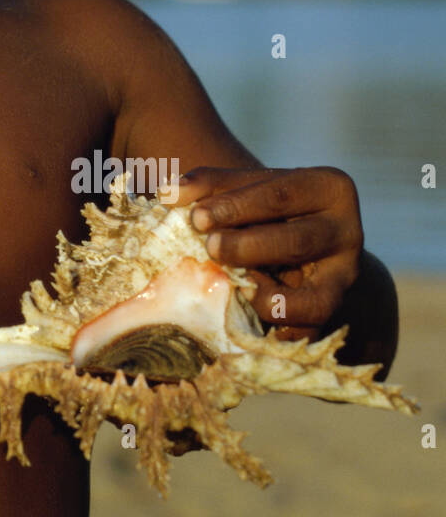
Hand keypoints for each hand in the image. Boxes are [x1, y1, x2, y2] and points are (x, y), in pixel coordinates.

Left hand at [162, 166, 363, 340]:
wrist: (305, 242)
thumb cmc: (265, 207)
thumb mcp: (242, 188)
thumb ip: (207, 186)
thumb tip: (169, 194)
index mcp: (327, 187)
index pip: (279, 195)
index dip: (236, 207)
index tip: (197, 217)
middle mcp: (346, 231)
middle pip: (297, 242)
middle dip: (248, 248)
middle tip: (210, 248)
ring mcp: (345, 276)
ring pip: (316, 297)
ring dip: (268, 298)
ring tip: (235, 286)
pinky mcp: (335, 310)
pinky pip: (310, 330)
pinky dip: (278, 328)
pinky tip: (247, 315)